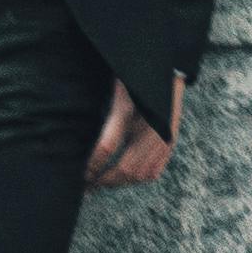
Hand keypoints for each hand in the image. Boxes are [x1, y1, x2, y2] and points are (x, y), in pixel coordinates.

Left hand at [86, 71, 182, 190]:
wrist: (164, 68)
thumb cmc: (136, 75)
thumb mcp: (117, 91)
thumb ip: (105, 119)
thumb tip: (90, 147)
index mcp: (132, 110)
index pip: (108, 147)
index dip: (93, 163)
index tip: (80, 173)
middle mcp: (153, 128)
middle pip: (126, 167)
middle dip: (104, 180)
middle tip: (87, 185)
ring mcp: (165, 137)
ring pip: (141, 173)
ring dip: (120, 182)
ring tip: (102, 183)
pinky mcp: (170, 141)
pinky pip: (154, 170)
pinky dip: (138, 178)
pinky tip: (125, 178)